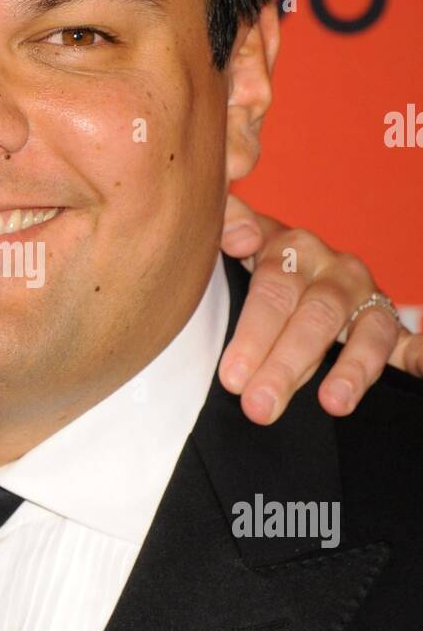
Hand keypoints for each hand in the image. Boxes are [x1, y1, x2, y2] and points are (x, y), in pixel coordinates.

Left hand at [219, 193, 422, 423]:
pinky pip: (408, 343)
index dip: (253, 334)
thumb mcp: (231, 240)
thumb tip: (241, 239)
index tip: (232, 377)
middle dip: (286, 365)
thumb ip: (228, 224)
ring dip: (351, 369)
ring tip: (333, 404)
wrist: (293, 271)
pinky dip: (420, 356)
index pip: (274, 289)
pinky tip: (421, 369)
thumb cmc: (253, 270)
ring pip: (365, 331)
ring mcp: (367, 298)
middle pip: (315, 315)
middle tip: (259, 406)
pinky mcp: (390, 326)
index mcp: (293, 247)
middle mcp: (335, 270)